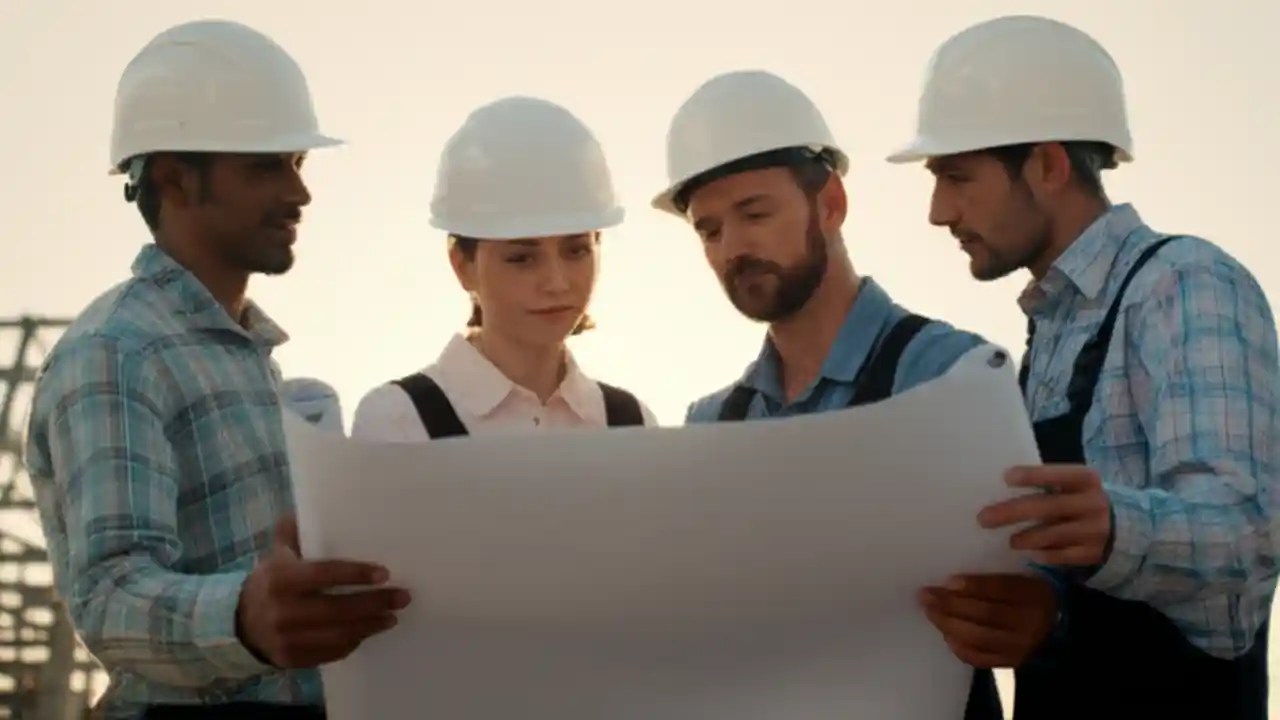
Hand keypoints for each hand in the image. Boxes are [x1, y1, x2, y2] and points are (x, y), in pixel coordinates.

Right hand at [236, 515, 411, 667]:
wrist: (238, 623)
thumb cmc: (270, 582)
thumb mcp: (277, 554)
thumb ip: (294, 532)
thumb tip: (308, 504)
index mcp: (281, 579)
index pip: (325, 575)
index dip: (356, 574)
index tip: (384, 574)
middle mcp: (283, 610)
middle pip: (338, 609)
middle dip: (374, 604)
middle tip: (402, 597)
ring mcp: (286, 638)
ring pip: (337, 635)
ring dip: (369, 626)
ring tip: (392, 617)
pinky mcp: (291, 659)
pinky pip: (329, 653)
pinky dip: (351, 642)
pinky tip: (367, 632)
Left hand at [918, 573, 1057, 667]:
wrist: (1057, 626)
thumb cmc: (1030, 595)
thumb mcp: (1023, 578)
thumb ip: (995, 578)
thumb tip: (954, 580)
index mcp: (1034, 595)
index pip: (1002, 589)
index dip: (975, 586)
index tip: (948, 581)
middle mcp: (1029, 623)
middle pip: (987, 614)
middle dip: (952, 604)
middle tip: (926, 595)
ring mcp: (1020, 647)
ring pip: (981, 638)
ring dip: (949, 624)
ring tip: (929, 611)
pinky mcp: (1012, 663)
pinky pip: (982, 658)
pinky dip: (961, 648)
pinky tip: (946, 635)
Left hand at [977, 465, 1111, 566]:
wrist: (1125, 526)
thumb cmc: (1082, 498)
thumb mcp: (1074, 485)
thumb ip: (1049, 484)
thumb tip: (1002, 486)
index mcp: (1086, 479)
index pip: (1058, 475)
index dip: (1033, 475)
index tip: (1006, 477)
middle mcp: (1092, 503)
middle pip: (1048, 506)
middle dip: (1013, 512)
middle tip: (983, 518)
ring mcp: (1095, 530)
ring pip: (1054, 534)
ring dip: (1027, 538)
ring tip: (1010, 541)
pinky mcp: (1093, 553)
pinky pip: (1063, 556)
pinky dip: (1045, 555)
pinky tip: (1031, 554)